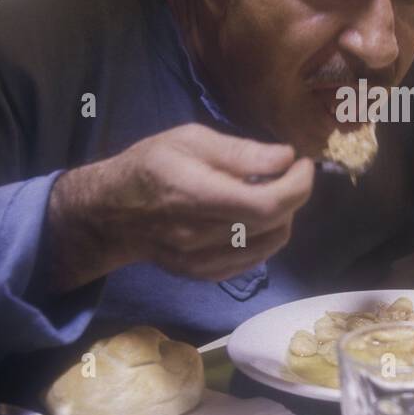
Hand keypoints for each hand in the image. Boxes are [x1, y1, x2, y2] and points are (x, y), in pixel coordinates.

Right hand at [44, 123, 313, 292]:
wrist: (111, 213)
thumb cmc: (150, 165)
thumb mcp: (190, 139)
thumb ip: (240, 152)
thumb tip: (285, 159)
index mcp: (194, 194)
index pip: (265, 203)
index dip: (297, 185)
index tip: (302, 163)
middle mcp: (199, 234)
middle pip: (272, 224)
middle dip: (295, 196)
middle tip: (290, 173)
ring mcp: (201, 261)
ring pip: (269, 244)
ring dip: (283, 216)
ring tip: (269, 192)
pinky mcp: (204, 274)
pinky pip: (254, 260)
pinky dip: (266, 237)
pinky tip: (254, 217)